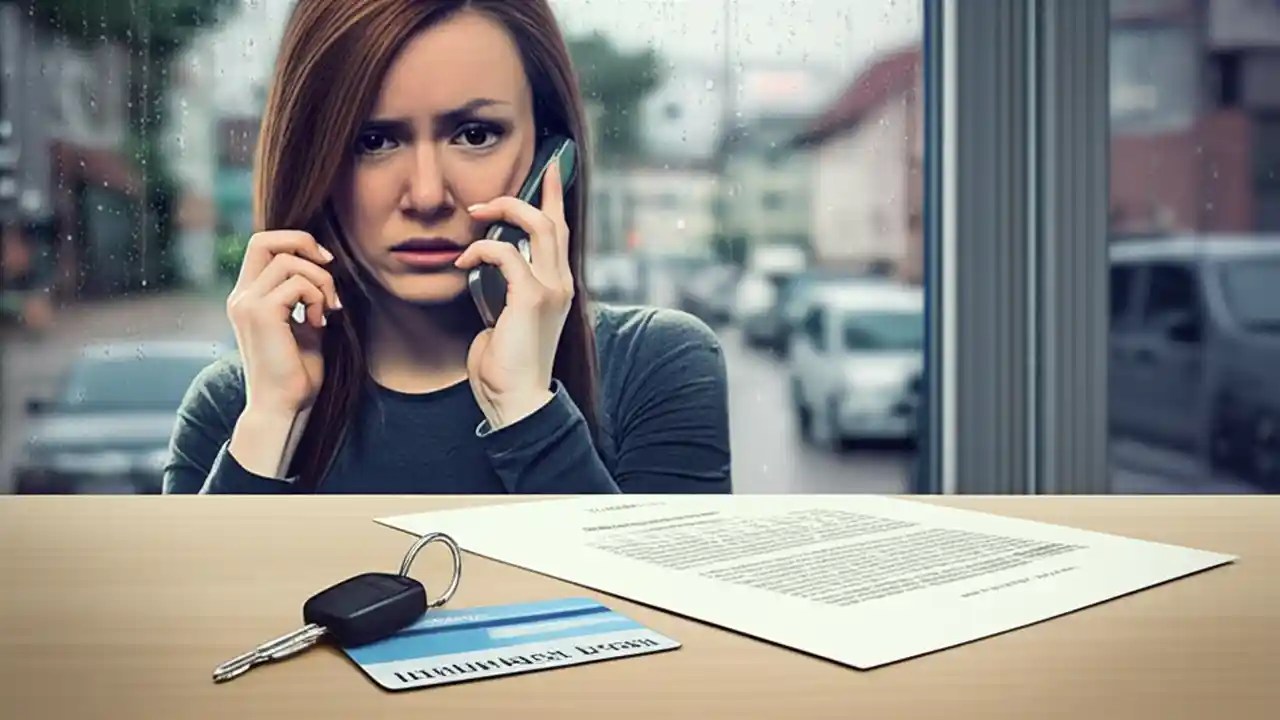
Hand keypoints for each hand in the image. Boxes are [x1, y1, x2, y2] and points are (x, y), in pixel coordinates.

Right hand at [225, 230, 342, 415]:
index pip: (262, 246)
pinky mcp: (260, 314)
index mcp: (248, 298)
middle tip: (329, 265)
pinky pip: (297, 284)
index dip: (295, 243)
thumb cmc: (296, 374)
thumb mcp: (306, 328)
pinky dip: (316, 297)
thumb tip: (325, 273)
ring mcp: (247, 304)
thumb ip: (306, 299)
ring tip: (327, 310)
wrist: (283, 406)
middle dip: (303, 243)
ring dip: (320, 281)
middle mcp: (241, 297)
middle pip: (264, 240)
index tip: (324, 263)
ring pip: (289, 261)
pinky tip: (319, 321)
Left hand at [453, 162, 572, 429]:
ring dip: (504, 211)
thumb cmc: (506, 366)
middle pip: (553, 220)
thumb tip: (482, 270)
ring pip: (537, 226)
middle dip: (529, 193)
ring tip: (476, 213)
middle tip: (494, 192)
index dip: (554, 197)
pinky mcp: (533, 298)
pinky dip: (482, 249)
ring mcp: (551, 289)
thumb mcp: (504, 317)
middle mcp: (561, 283)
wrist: (516, 401)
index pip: (560, 231)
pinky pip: (506, 254)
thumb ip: (502, 290)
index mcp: (557, 286)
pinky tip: (464, 259)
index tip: (548, 169)